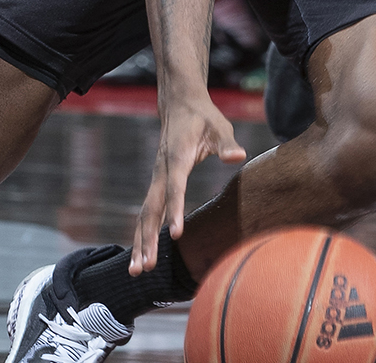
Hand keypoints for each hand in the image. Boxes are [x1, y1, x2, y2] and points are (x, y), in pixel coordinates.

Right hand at [130, 89, 246, 273]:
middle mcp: (161, 171)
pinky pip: (147, 212)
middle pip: (151, 210)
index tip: (176, 236)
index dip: (176, 212)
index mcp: (177, 158)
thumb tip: (237, 156)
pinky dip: (142, 233)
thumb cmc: (203, 117)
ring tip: (137, 271)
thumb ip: (226, 143)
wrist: (179, 104)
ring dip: (140, 242)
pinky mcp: (157, 184)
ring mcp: (156, 179)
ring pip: (144, 214)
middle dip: (147, 239)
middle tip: (146, 267)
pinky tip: (142, 254)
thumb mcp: (219, 126)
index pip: (175, 189)